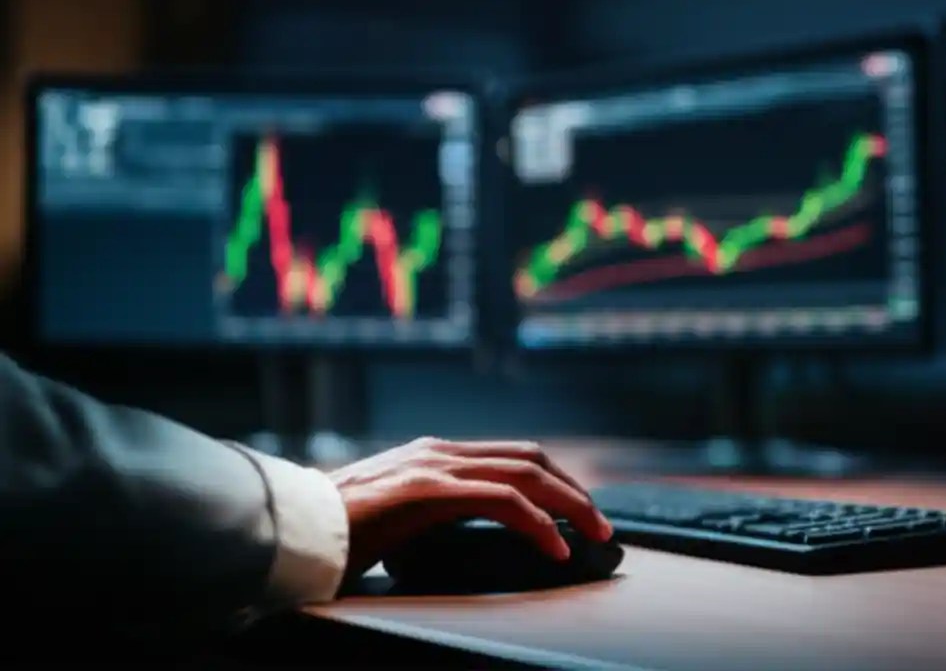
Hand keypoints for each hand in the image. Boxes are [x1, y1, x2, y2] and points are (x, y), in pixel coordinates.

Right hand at [326, 437, 611, 580]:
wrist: (290, 527)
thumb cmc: (335, 532)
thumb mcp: (396, 516)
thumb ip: (431, 514)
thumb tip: (464, 534)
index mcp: (435, 455)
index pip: (513, 455)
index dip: (555, 479)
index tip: (578, 509)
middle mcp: (441, 452)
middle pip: (531, 459)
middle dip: (574, 491)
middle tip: (601, 526)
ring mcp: (435, 466)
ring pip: (526, 475)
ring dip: (570, 505)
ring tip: (594, 535)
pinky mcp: (428, 491)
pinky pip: (502, 501)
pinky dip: (537, 523)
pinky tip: (554, 548)